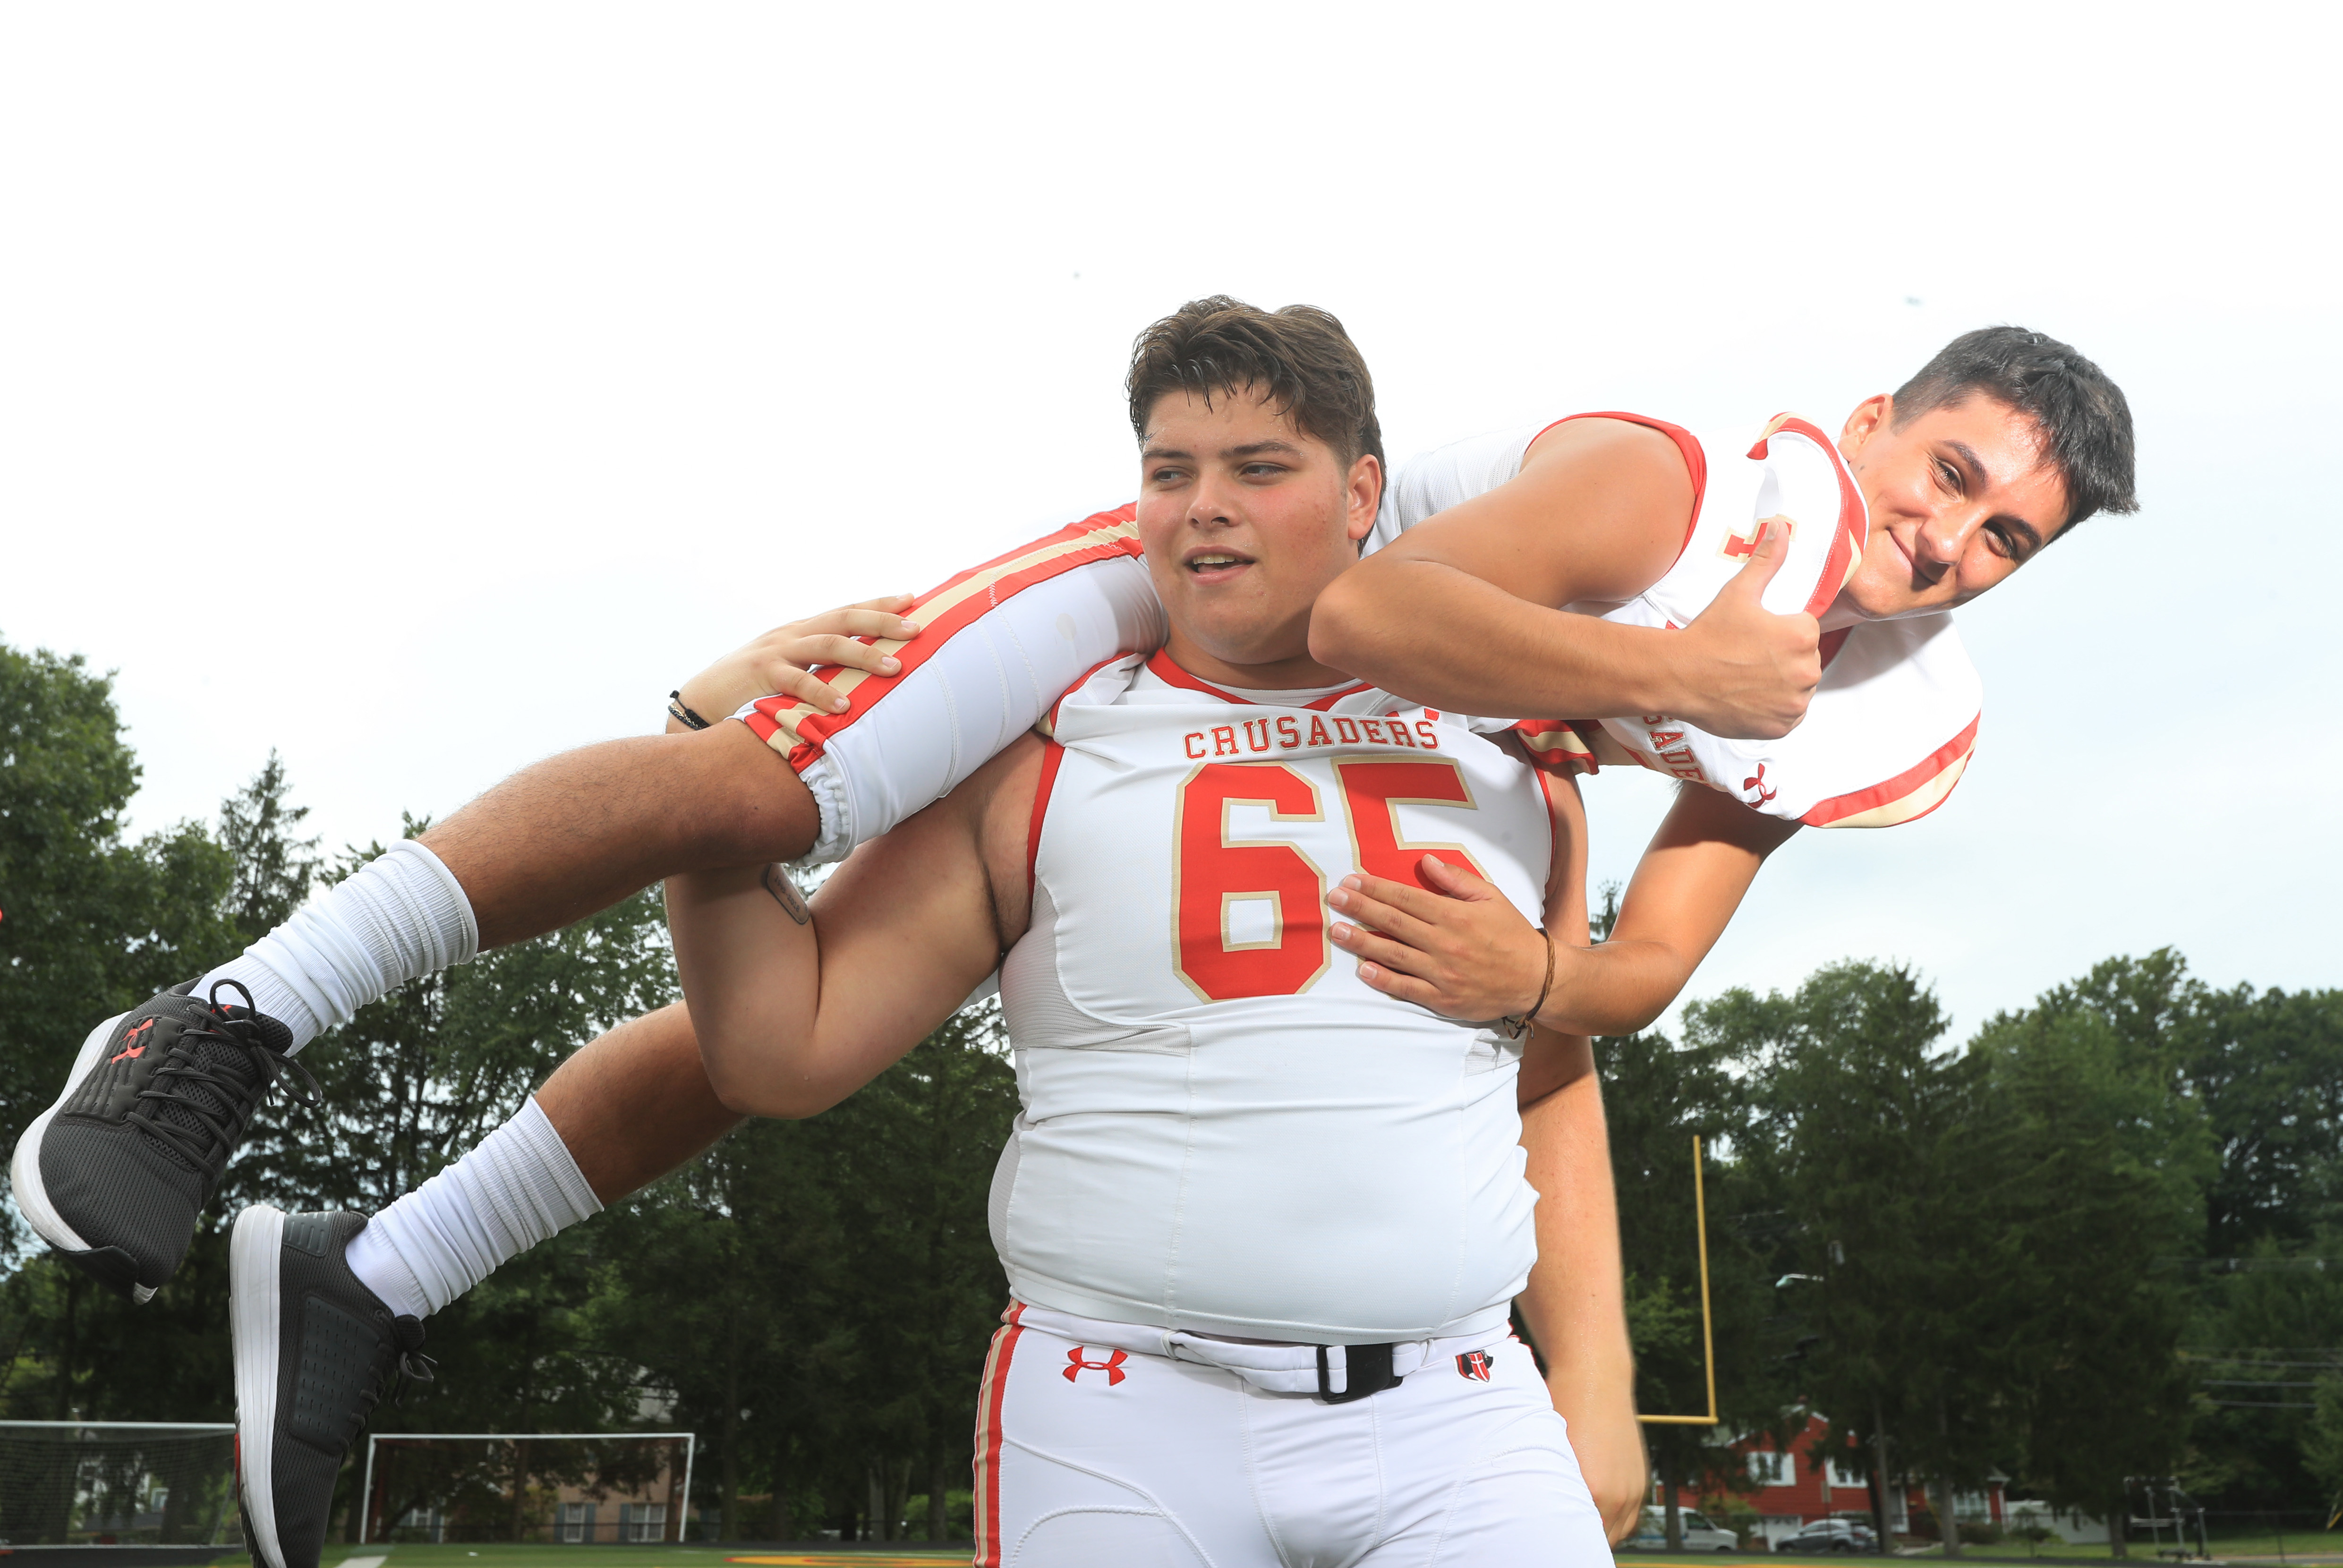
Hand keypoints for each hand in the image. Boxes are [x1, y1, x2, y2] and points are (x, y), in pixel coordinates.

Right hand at [674, 596, 922, 726]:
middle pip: (843, 619)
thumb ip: (819, 665)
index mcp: (801, 630)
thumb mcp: (789, 668)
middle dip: (881, 622)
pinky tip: (845, 706)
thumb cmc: (753, 689)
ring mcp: (776, 651)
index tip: (912, 599)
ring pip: (827, 645)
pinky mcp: (761, 674)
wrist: (701, 700)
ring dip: (863, 656)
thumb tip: (861, 675)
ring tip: (893, 668)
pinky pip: (796, 681)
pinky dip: (821, 693)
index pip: (846, 610)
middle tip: (916, 629)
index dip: (878, 604)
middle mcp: (792, 634)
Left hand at [1327, 856, 1548, 1020]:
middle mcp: (1444, 943)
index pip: (1405, 898)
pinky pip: (1406, 988)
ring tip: (1337, 931)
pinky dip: (1383, 979)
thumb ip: (1456, 879)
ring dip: (1361, 942)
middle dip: (1360, 908)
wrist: (1536, 978)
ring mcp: (1442, 973)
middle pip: (1393, 922)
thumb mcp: (1491, 897)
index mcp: (1454, 915)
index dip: (1375, 889)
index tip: (1352, 881)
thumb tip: (1424, 862)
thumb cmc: (1511, 933)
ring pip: (1393, 954)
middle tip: (1334, 899)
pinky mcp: (1443, 999)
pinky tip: (1363, 970)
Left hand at [1552, 1369, 1650, 1542]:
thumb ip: (1555, 1490)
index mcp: (1593, 1491)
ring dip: (1600, 1533)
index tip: (1550, 1538)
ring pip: (1618, 1532)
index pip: (1580, 1537)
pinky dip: (1615, 1522)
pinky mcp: (1640, 1480)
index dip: (1565, 1540)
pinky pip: (1630, 1517)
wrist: (1595, 1380)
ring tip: (1577, 1527)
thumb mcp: (1551, 1455)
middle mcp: (1618, 1495)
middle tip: (1559, 1535)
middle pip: (1600, 1540)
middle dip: (1582, 1539)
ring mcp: (1633, 1489)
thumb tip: (1547, 1514)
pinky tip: (1596, 1515)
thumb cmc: (1562, 1411)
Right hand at [1670, 521, 1820, 739]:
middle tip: (1748, 657)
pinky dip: (1776, 710)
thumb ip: (1767, 561)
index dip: (1780, 631)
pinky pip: (1790, 716)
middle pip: (1804, 661)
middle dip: (1783, 658)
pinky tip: (1751, 698)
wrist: (1679, 676)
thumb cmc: (1709, 633)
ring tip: (1748, 678)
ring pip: (1799, 688)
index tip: (1755, 636)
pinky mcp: (1781, 727)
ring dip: (1782, 684)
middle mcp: (1806, 671)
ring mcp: (1794, 703)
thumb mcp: (1738, 592)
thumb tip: (1781, 527)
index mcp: (1801, 635)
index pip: (1805, 630)